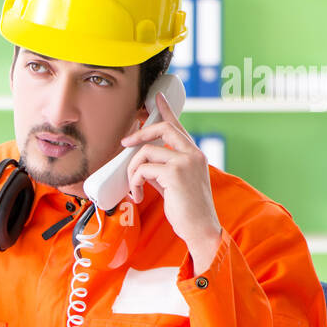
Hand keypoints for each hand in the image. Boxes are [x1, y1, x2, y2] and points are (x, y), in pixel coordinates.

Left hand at [121, 92, 222, 274]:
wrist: (201, 229)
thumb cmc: (187, 210)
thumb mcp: (175, 184)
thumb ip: (163, 169)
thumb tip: (142, 163)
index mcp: (194, 155)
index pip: (177, 127)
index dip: (165, 111)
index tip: (156, 98)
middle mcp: (193, 154)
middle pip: (162, 129)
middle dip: (139, 133)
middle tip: (124, 144)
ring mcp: (185, 162)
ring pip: (145, 153)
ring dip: (133, 171)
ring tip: (135, 189)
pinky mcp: (175, 173)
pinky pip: (142, 169)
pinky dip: (134, 182)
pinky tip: (138, 196)